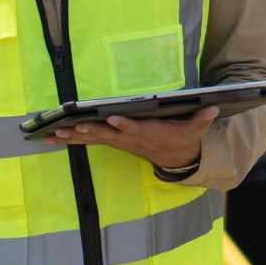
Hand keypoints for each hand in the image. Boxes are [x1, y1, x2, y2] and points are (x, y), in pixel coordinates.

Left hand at [45, 105, 217, 169]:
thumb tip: (213, 108)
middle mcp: (129, 138)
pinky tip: (53, 136)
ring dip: (72, 137)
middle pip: (105, 135)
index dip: (123, 125)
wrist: (175, 157)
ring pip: (92, 138)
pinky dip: (71, 138)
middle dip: (87, 131)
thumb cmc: (182, 137)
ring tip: (52, 135)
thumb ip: (201, 119)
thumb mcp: (195, 129)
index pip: (134, 129)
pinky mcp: (112, 141)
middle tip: (68, 128)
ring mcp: (118, 141)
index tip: (113, 120)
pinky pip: (88, 139)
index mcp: (147, 133)